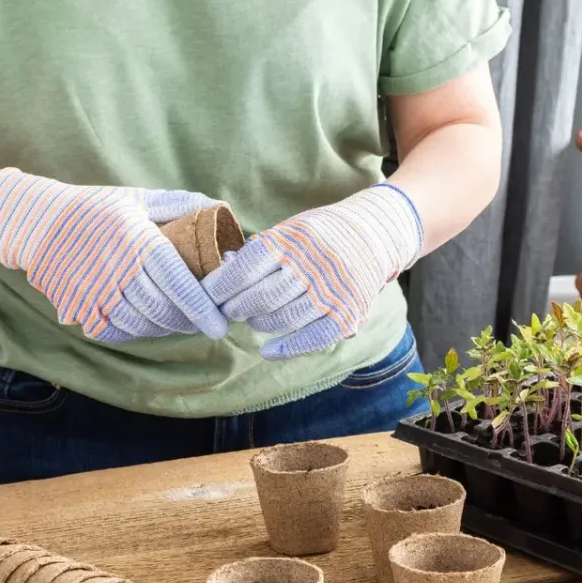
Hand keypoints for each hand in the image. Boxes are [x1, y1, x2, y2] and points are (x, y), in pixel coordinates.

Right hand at [0, 168, 227, 342]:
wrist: (38, 223)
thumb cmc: (95, 209)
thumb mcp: (137, 198)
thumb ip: (179, 203)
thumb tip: (220, 209)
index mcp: (135, 240)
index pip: (176, 282)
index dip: (201, 308)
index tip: (219, 325)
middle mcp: (115, 269)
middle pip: (162, 310)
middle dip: (188, 321)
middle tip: (204, 323)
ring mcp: (93, 292)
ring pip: (140, 325)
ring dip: (164, 328)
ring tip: (179, 322)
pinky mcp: (78, 307)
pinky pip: (116, 331)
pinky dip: (137, 332)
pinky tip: (148, 323)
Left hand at [203, 184, 421, 359]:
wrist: (374, 235)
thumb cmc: (319, 235)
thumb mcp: (289, 231)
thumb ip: (258, 252)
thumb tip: (221, 270)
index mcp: (291, 241)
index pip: (245, 269)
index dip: (220, 287)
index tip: (207, 296)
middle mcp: (311, 266)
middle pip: (261, 297)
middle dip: (236, 308)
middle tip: (228, 310)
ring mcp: (331, 292)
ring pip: (283, 319)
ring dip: (260, 324)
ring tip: (253, 319)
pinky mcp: (347, 313)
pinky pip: (312, 337)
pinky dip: (287, 348)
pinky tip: (269, 351)